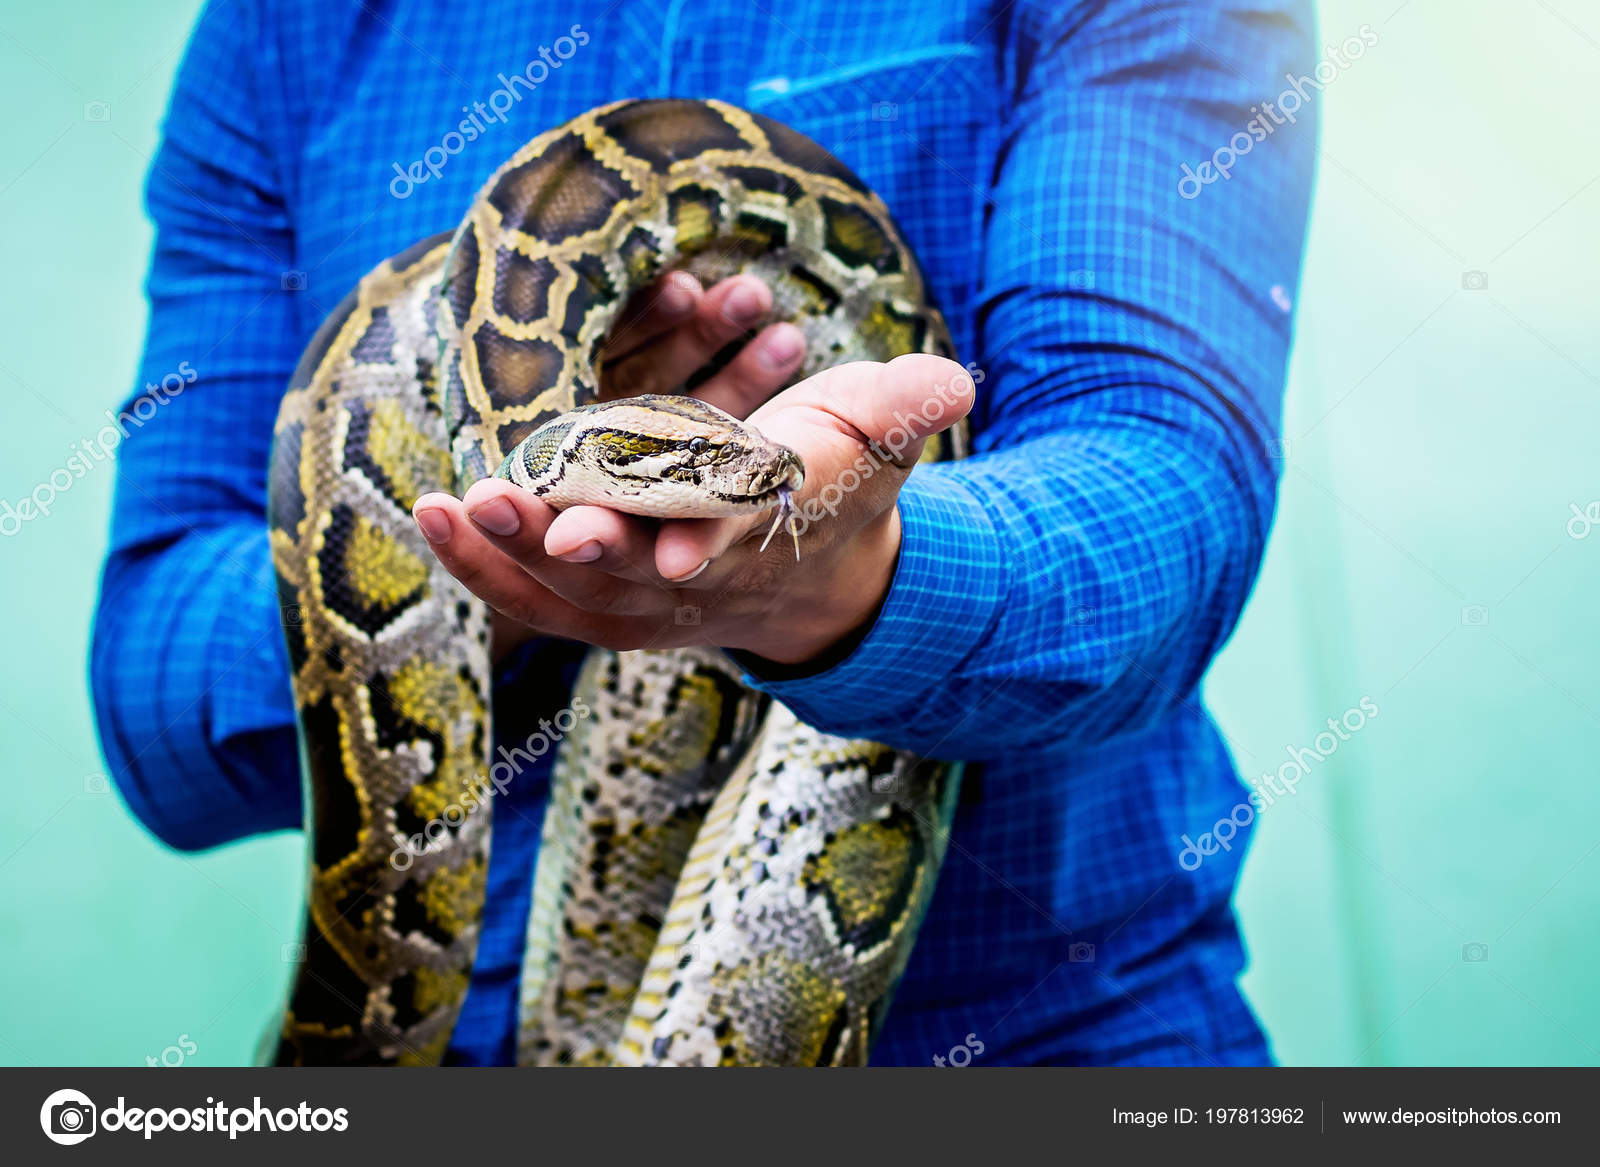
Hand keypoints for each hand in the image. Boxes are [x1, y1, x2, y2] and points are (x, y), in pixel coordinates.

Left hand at [411, 273, 973, 667]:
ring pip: (579, 590)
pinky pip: (540, 600)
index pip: (749, 530)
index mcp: (779, 524)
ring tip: (459, 504)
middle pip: (645, 566)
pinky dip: (485, 566)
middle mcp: (709, 572)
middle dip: (591, 542)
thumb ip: (904, 406)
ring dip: (518, 552)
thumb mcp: (882, 434)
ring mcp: (650, 597)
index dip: (713, 534)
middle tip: (533, 514)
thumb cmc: (838, 481)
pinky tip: (433, 517)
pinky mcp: (604, 601)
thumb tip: (952, 382)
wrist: (811, 580)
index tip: (677, 543)